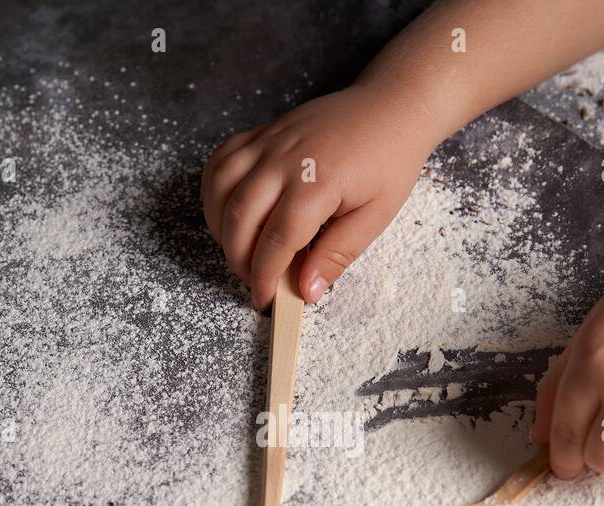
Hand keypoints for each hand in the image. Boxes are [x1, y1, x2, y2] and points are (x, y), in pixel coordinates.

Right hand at [200, 85, 431, 309]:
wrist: (390, 108)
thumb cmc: (388, 160)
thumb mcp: (375, 216)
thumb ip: (338, 254)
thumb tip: (307, 290)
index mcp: (318, 182)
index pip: (277, 241)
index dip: (265, 277)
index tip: (265, 299)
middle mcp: (285, 159)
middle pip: (241, 218)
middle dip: (239, 260)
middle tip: (253, 281)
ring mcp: (269, 142)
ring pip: (221, 189)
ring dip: (220, 228)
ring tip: (238, 251)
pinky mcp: (262, 133)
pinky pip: (220, 161)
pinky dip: (214, 191)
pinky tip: (227, 213)